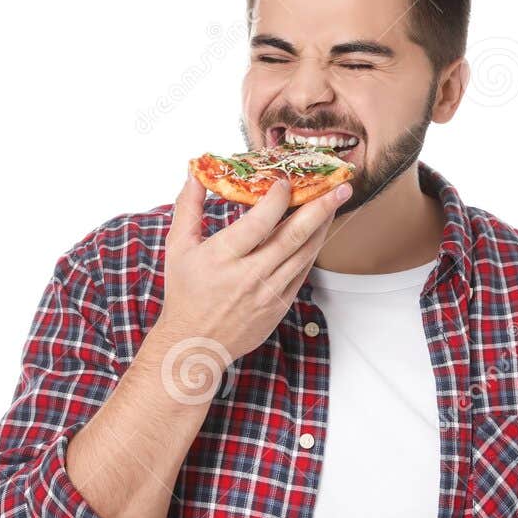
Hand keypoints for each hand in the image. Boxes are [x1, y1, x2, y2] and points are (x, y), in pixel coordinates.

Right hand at [155, 169, 350, 359]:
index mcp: (222, 258)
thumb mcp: (178, 248)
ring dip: (323, 225)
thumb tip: (195, 174)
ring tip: (335, 201)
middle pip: (293, 236)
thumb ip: (188, 208)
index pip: (258, 222)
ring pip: (304, 253)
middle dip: (320, 207)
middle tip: (339, 186)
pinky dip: (313, 249)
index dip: (277, 198)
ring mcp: (269, 293)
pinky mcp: (280, 306)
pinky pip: (303, 272)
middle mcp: (250, 276)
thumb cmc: (185, 293)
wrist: (195, 343)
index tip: (287, 180)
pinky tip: (320, 231)